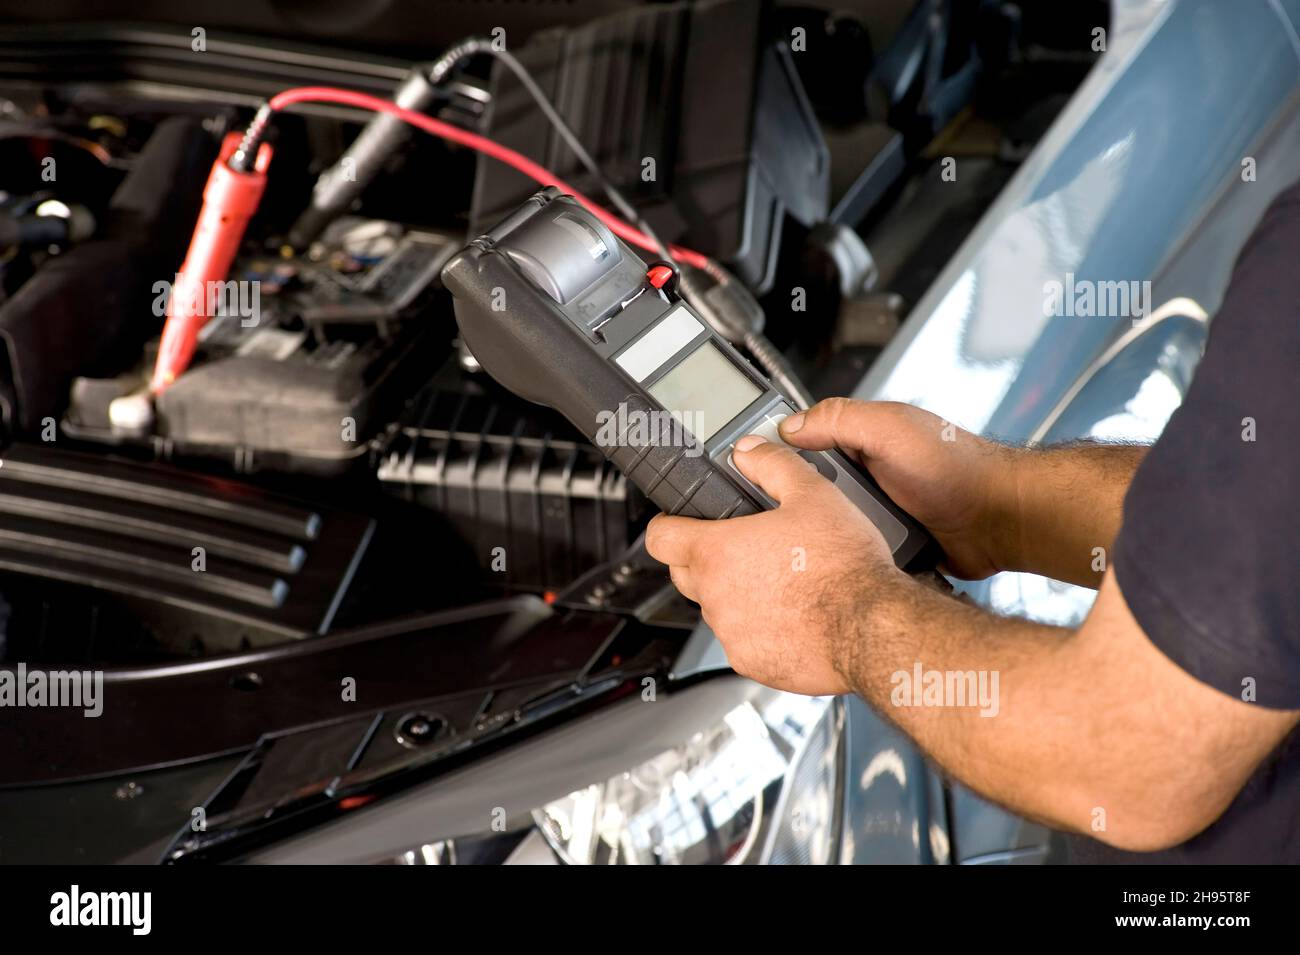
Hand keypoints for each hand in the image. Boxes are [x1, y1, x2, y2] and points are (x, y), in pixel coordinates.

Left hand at [645, 435, 905, 695]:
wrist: (874, 628)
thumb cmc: (845, 568)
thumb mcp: (813, 494)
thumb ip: (772, 465)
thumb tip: (749, 451)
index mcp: (716, 552)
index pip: (660, 537)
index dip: (668, 524)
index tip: (681, 522)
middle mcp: (715, 597)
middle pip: (685, 573)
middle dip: (705, 558)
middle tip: (743, 546)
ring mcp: (731, 634)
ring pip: (716, 608)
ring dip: (735, 594)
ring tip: (779, 581)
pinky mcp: (752, 662)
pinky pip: (742, 640)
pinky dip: (758, 628)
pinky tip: (791, 614)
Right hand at [778, 399, 1020, 579]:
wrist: (997, 522)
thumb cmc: (958, 468)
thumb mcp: (891, 428)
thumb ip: (839, 419)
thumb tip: (789, 425)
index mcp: (860, 439)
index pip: (801, 443)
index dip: (774, 455)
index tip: (746, 469)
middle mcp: (863, 475)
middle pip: (806, 490)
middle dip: (794, 503)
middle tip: (776, 517)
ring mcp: (872, 513)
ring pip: (824, 526)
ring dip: (819, 535)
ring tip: (801, 547)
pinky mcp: (883, 546)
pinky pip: (849, 552)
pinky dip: (843, 556)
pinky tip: (832, 564)